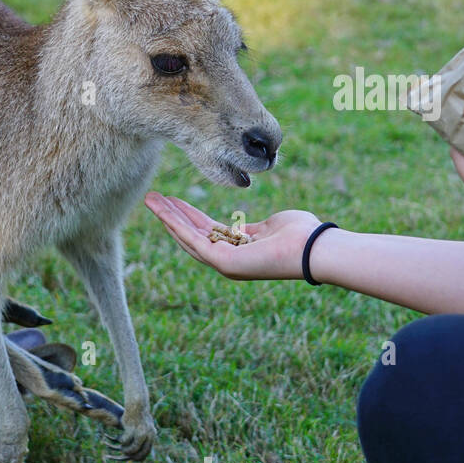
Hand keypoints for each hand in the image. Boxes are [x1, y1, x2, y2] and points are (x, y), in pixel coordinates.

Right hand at [145, 193, 322, 280]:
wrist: (313, 247)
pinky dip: (176, 223)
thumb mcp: (270, 226)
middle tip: (151, 198)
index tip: (174, 200)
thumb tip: (246, 227)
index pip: (207, 232)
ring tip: (150, 200)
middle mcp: (228, 260)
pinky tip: (164, 208)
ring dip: (167, 217)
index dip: (188, 215)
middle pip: (191, 234)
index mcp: (238, 251)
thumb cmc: (300, 234)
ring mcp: (224, 263)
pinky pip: (194, 239)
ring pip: (187, 236)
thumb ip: (253, 228)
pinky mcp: (223, 261)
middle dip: (171, 215)